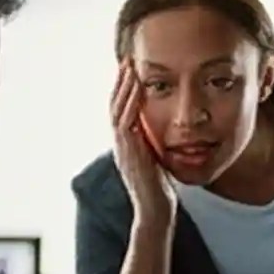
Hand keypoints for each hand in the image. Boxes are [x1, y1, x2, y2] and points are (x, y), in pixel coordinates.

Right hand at [110, 61, 174, 226]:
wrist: (155, 212)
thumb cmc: (158, 190)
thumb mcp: (155, 161)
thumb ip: (152, 145)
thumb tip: (158, 132)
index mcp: (125, 145)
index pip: (121, 111)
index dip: (124, 91)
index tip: (130, 71)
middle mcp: (120, 144)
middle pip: (115, 106)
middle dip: (121, 83)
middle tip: (127, 60)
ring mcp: (122, 149)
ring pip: (118, 111)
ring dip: (124, 88)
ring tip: (130, 68)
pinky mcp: (128, 153)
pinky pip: (126, 124)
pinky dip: (131, 105)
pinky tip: (137, 90)